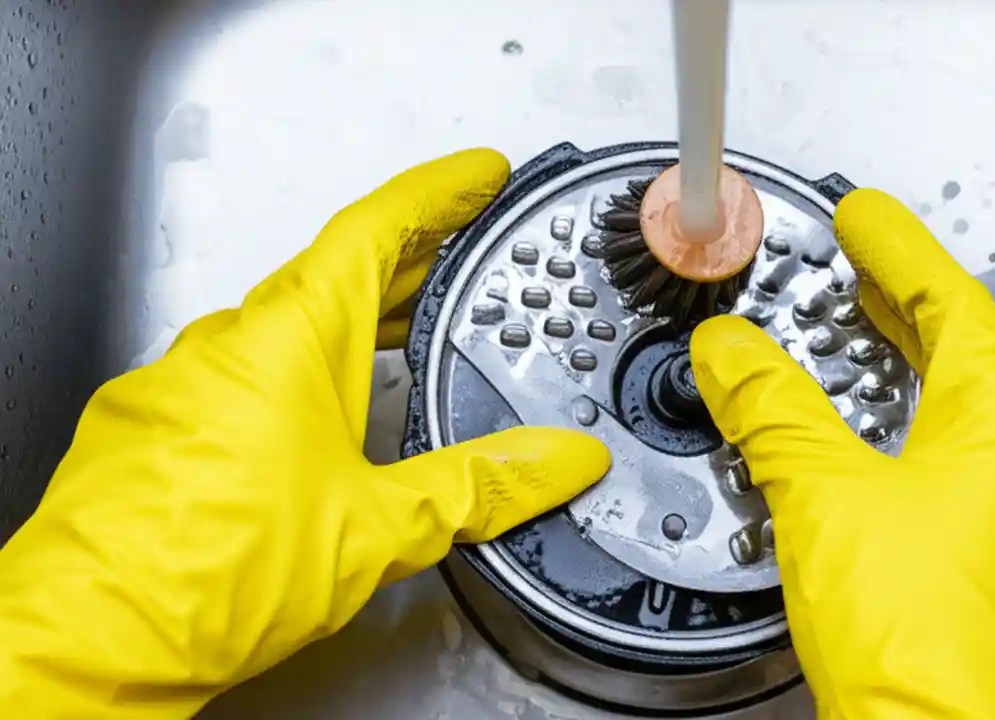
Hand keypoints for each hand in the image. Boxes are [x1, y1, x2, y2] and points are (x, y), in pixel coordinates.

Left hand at [0, 149, 609, 717]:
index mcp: (289, 336)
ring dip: (355, 320)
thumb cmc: (209, 572)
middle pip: (335, 272)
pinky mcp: (159, 427)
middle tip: (469, 256)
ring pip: (285, 325)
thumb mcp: (378, 528)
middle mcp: (228, 343)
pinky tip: (328, 414)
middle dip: (411, 261)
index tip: (479, 174)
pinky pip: (244, 372)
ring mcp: (183, 382)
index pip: (374, 228)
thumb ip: (481, 486)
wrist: (90, 639)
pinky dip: (301, 370)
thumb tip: (561, 460)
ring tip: (415, 328)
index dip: (437, 193)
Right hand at [691, 189, 994, 718]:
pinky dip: (886, 421)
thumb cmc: (917, 642)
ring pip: (945, 407)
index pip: (957, 306)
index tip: (863, 213)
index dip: (903, 250)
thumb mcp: (823, 496)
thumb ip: (772, 410)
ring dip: (895, 357)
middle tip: (858, 257)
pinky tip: (848, 429)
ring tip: (852, 323)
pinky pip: (930, 459)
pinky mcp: (966, 559)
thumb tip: (731, 351)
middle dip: (902, 296)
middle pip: (961, 350)